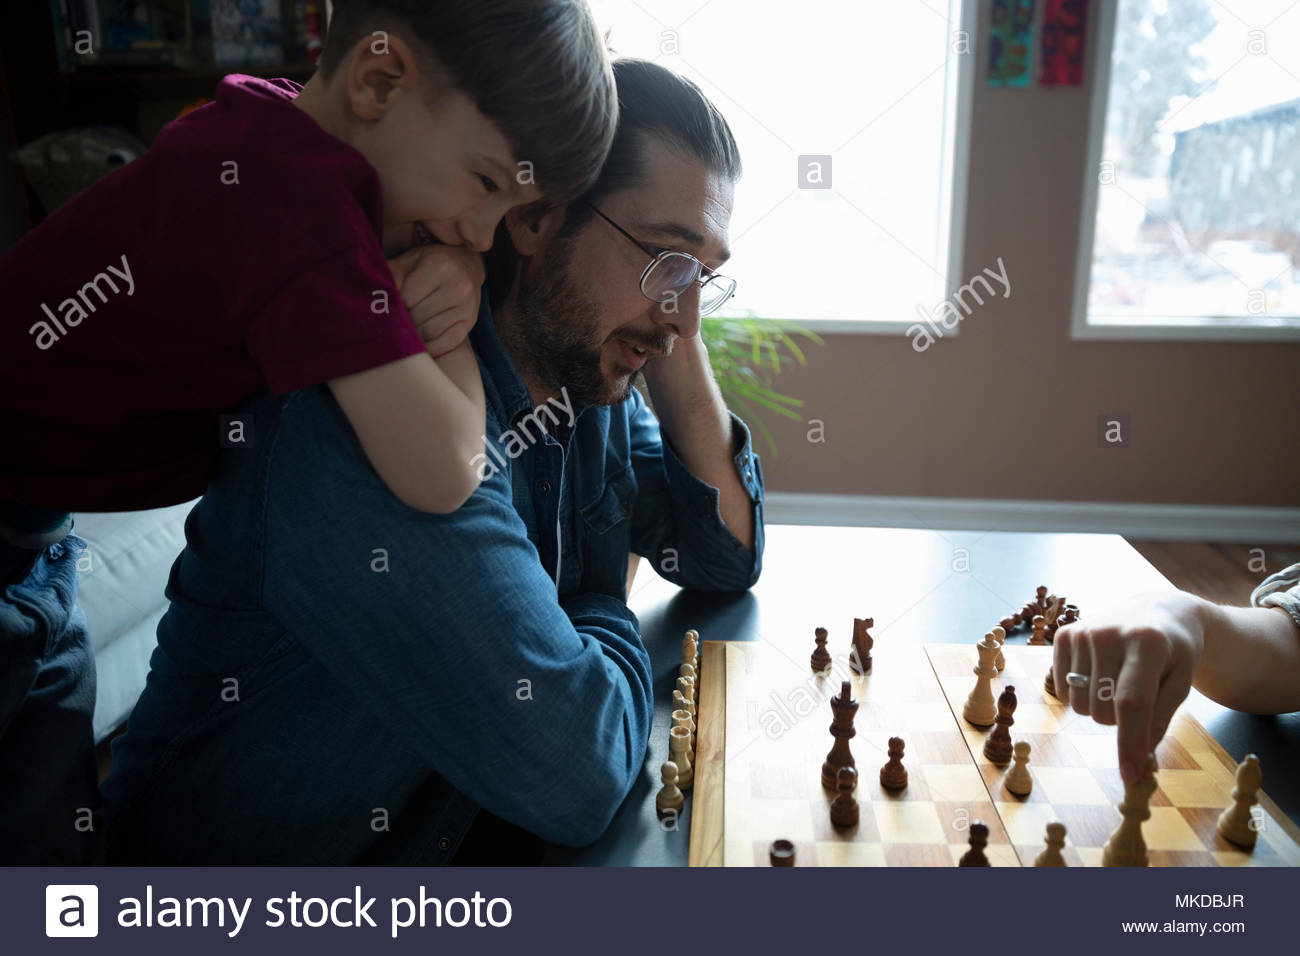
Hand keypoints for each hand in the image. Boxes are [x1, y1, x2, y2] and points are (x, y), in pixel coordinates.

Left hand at [387, 244, 484, 357]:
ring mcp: (466, 308)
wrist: (467, 265)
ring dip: (415, 335)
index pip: (408, 298)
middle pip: (419, 317)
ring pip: (430, 333)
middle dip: (404, 321)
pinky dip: (430, 347)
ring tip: (407, 328)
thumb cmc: (432, 262)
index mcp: (441, 268)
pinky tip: (420, 343)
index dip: (396, 305)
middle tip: (396, 319)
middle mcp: (458, 288)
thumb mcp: (411, 260)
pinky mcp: (470, 323)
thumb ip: (393, 273)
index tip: (391, 305)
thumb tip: (378, 296)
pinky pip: (446, 343)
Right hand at [1052, 590, 1206, 782]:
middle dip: (1121, 720)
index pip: (1132, 703)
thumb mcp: (1181, 683)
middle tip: (1138, 697)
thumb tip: (1137, 758)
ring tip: (1118, 682)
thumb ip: (1159, 718)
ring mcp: (1082, 632)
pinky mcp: (1063, 635)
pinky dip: (1080, 694)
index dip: (1129, 742)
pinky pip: (1062, 692)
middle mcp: (1109, 633)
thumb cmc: (1175, 652)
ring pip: (1080, 706)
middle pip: (1103, 711)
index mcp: (1147, 643)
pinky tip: (1098, 674)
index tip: (1130, 775)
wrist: (1158, 610)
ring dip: (1099, 707)